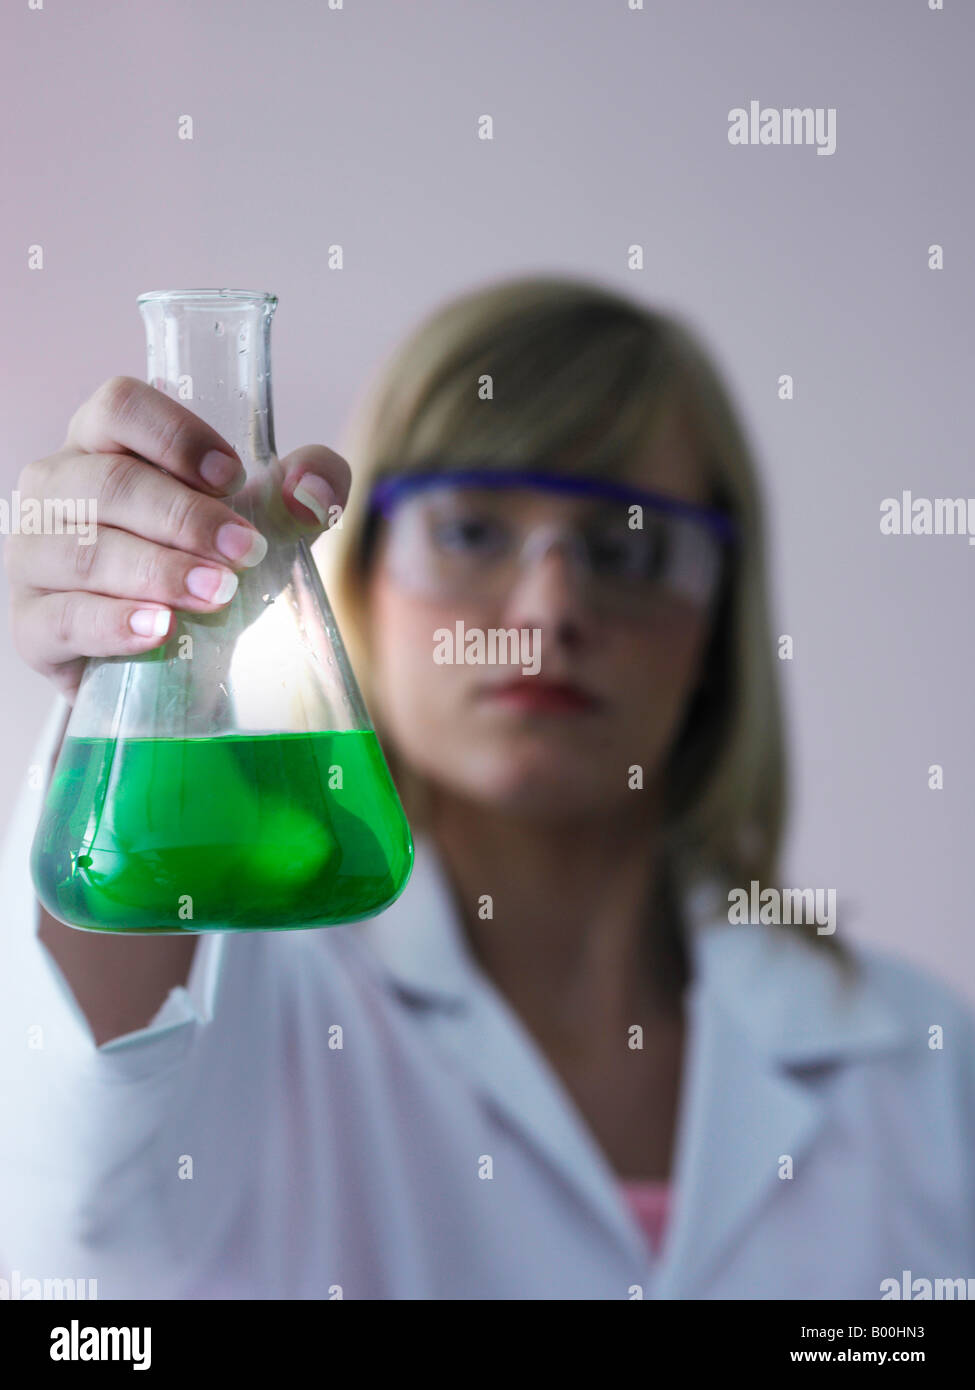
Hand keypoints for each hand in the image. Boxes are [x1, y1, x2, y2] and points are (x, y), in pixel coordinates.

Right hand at [4, 375, 350, 702]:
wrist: (170, 662)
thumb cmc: (201, 565)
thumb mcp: (260, 523)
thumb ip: (302, 492)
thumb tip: (313, 484)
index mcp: (102, 444)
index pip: (119, 407)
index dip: (176, 436)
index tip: (233, 476)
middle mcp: (56, 490)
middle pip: (109, 484)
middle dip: (185, 517)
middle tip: (246, 551)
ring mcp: (34, 558)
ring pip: (86, 552)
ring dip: (160, 570)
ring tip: (218, 593)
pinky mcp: (32, 626)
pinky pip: (65, 618)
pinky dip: (116, 623)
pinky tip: (161, 628)